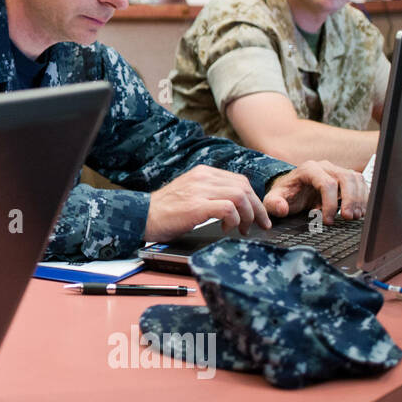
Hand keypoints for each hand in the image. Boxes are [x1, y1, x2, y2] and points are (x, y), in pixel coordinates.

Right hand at [143, 165, 269, 240]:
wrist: (141, 216)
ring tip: (243, 229)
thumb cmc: (164, 211)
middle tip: (260, 225)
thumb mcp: (190, 193)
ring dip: (248, 215)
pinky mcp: (196, 206)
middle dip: (257, 208)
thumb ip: (210, 193)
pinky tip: (227, 229)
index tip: (258, 214)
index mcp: (203, 173)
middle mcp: (203, 177)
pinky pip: (229, 208)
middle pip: (244, 187)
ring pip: (240, 196)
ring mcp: (199, 190)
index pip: (239, 180)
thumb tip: (236, 206)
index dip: (253, 198)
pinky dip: (234, 220)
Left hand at [263, 160, 366, 223]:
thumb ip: (273, 204)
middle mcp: (324, 166)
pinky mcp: (345, 178)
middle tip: (348, 218)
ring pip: (356, 179)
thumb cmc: (284, 195)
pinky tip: (359, 211)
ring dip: (359, 199)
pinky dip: (363, 197)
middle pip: (346, 178)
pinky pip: (360, 183)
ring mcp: (336, 170)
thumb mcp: (272, 200)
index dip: (330, 203)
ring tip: (355, 216)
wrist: (291, 190)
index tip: (327, 221)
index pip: (327, 183)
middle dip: (350, 199)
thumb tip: (282, 209)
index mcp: (308, 169)